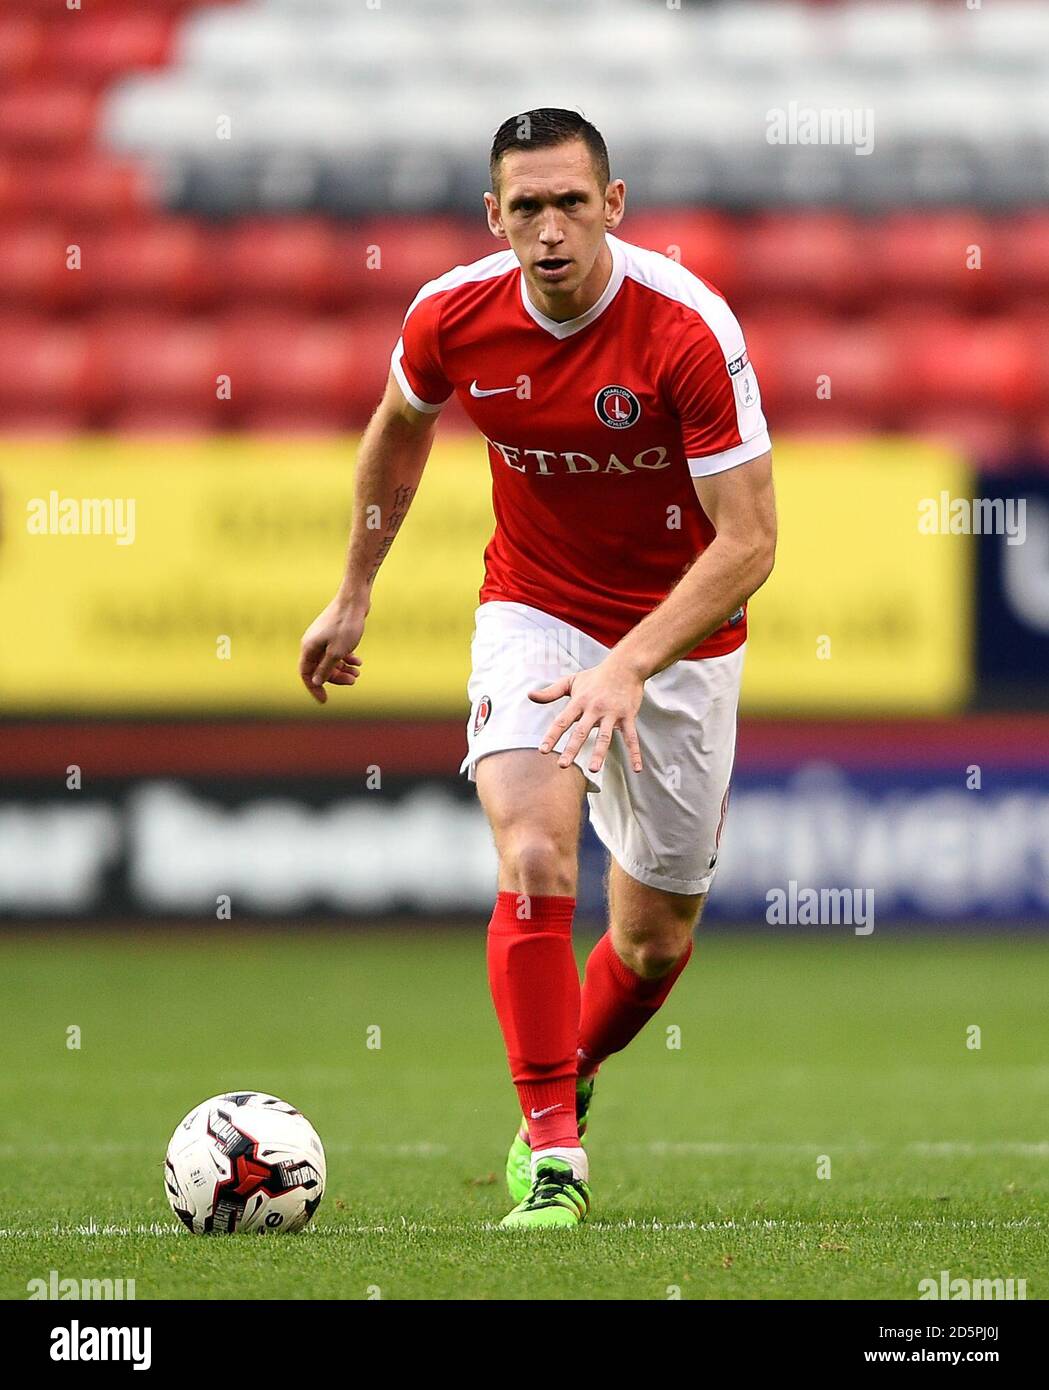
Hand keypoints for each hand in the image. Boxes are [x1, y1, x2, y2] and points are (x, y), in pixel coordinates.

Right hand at [299, 596, 366, 704]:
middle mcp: (313, 643)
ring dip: (343, 669)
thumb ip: (326, 669)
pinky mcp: (333, 633)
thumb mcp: (337, 652)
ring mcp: (323, 637)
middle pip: (320, 668)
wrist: (355, 600)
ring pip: (330, 660)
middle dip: (336, 677)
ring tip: (358, 673)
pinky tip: (358, 662)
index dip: (314, 688)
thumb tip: (316, 682)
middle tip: (353, 681)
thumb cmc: (345, 625)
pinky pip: (337, 651)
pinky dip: (346, 658)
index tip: (324, 700)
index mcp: (308, 648)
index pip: (306, 674)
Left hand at [529, 655, 644, 773]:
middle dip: (572, 749)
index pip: (562, 721)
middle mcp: (594, 708)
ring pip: (605, 736)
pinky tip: (637, 768)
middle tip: (563, 765)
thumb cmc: (596, 676)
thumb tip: (529, 695)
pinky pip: (632, 737)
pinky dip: (635, 753)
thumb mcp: (571, 681)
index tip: (543, 751)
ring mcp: (612, 713)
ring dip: (600, 753)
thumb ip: (551, 691)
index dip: (551, 736)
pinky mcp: (628, 716)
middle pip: (581, 731)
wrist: (625, 666)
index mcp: (579, 701)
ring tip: (594, 769)